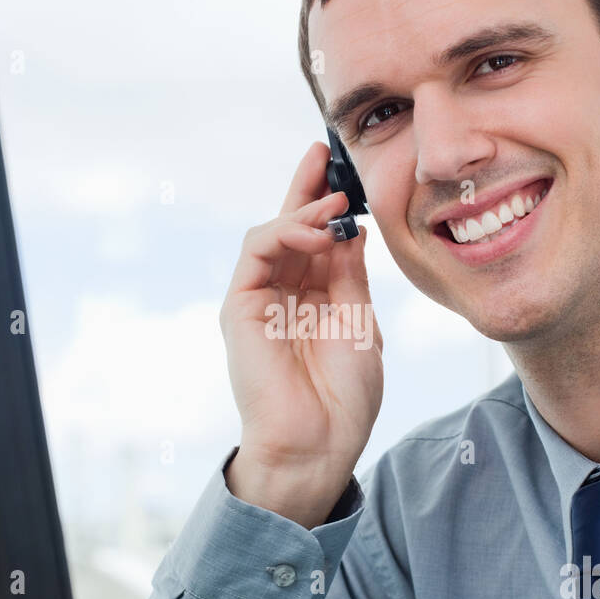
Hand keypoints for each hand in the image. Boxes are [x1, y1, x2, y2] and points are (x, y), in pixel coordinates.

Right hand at [219, 141, 382, 524]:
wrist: (319, 444)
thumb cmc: (345, 396)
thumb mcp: (360, 321)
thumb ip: (350, 274)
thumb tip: (350, 227)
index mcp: (314, 297)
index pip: (318, 238)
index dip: (327, 203)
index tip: (345, 169)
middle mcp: (283, 293)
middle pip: (291, 226)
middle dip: (308, 188)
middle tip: (326, 153)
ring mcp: (258, 299)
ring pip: (271, 232)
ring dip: (304, 210)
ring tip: (335, 204)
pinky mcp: (239, 307)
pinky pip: (256, 251)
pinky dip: (286, 232)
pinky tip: (318, 232)